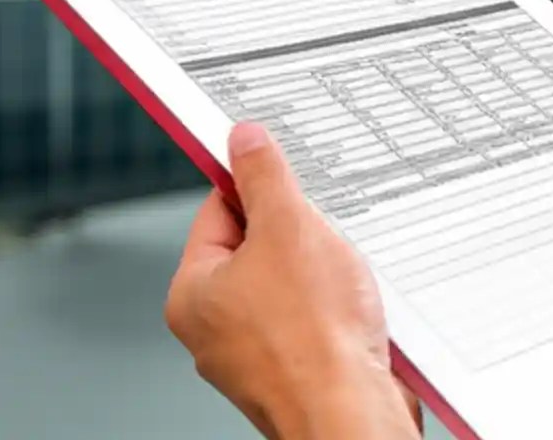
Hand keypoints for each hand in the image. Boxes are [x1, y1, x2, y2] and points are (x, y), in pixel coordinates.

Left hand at [165, 123, 420, 438]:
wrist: (352, 415)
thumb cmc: (314, 339)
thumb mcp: (288, 230)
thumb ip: (264, 178)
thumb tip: (244, 139)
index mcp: (194, 293)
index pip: (219, 211)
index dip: (256, 184)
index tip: (283, 166)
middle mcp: (216, 328)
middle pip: (258, 247)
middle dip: (299, 232)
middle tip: (324, 231)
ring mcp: (257, 354)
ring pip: (293, 284)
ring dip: (325, 270)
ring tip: (344, 277)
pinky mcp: (298, 371)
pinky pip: (317, 320)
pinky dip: (339, 307)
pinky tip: (357, 308)